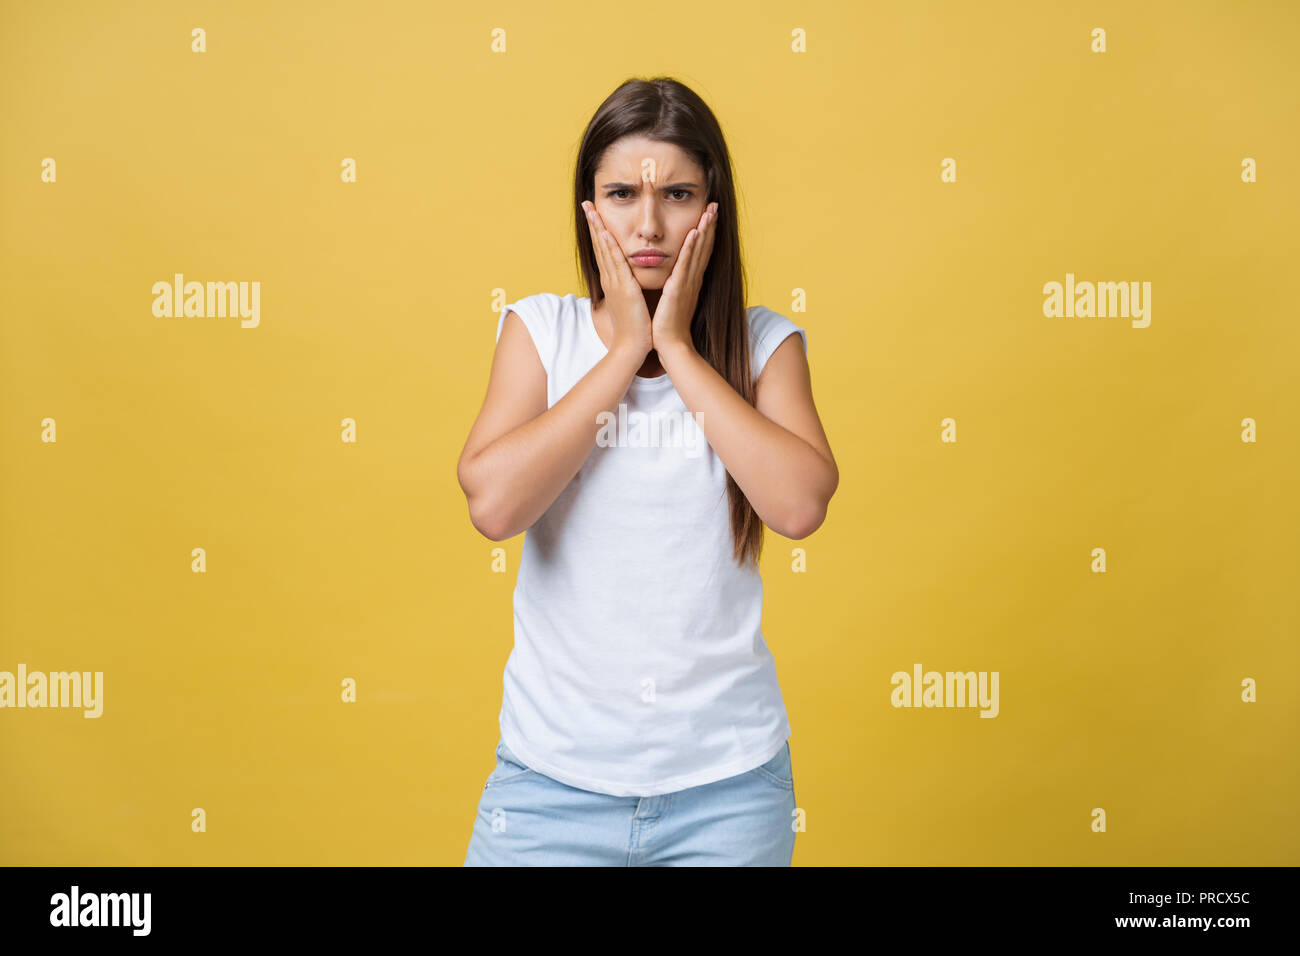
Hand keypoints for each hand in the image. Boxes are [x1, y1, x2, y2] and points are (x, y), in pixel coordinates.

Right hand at [581, 200, 651, 362]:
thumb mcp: (631, 301)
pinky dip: (609, 247)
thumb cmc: (635, 327)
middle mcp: (610, 279)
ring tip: (591, 210)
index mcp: (613, 281)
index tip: (594, 214)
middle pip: (599, 246)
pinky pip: (616, 264)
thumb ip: (629, 288)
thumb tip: (631, 280)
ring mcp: (614, 283)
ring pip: (604, 250)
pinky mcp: (623, 289)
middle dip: (593, 224)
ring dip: (597, 229)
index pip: (604, 251)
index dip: (598, 231)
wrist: (633, 347)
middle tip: (586, 203)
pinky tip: (604, 233)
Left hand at [651, 202, 716, 356]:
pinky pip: (686, 264)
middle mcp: (693, 279)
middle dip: (710, 225)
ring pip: (698, 251)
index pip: (701, 252)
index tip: (710, 214)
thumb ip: (676, 286)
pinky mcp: (678, 289)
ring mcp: (688, 283)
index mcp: (691, 281)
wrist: (671, 346)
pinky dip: (691, 248)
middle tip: (714, 204)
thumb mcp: (674, 300)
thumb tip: (674, 278)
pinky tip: (695, 232)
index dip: (707, 233)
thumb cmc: (668, 326)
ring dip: (705, 229)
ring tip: (710, 210)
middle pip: (704, 247)